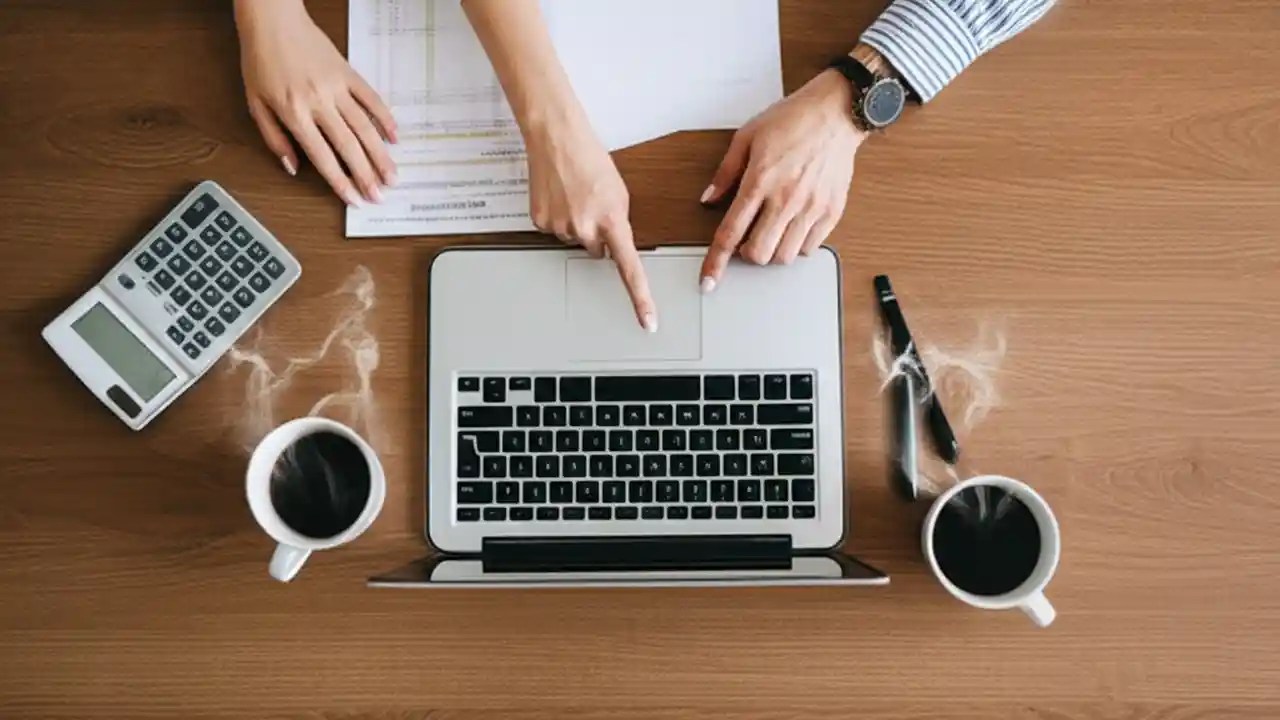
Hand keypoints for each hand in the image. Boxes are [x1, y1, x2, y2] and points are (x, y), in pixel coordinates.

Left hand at [234, 0, 396, 205]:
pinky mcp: (348, 73)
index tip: (354, 199)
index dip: (340, 181)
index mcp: (294, 112)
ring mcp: (337, 87)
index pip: (322, 156)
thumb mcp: (255, 103)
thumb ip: (274, 138)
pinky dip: (385, 118)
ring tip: (392, 176)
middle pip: (348, 146)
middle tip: (380, 196)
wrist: (272, 19)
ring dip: (380, 155)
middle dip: (366, 176)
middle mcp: (318, 102)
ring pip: (364, 127)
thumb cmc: (260, 59)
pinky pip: (371, 99)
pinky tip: (394, 137)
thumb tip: (293, 167)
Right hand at [526, 116, 656, 331]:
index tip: (647, 321)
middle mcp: (584, 228)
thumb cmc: (590, 158)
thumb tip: (613, 243)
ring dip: (577, 223)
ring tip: (575, 195)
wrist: (556, 137)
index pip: (630, 268)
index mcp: (611, 220)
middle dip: (597, 234)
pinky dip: (558, 217)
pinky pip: (555, 231)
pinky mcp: (540, 222)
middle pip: (597, 251)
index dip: (640, 298)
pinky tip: (559, 197)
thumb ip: (618, 222)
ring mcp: (559, 227)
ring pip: (574, 240)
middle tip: (592, 206)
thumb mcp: (618, 192)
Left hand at [699, 70, 865, 289]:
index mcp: (760, 181)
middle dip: (747, 255)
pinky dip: (797, 246)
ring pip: (785, 256)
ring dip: (772, 251)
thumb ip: (725, 172)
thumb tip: (708, 198)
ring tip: (772, 231)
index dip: (715, 262)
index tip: (708, 281)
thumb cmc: (794, 119)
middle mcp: (786, 198)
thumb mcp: (748, 136)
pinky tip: (793, 227)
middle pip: (759, 254)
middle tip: (747, 240)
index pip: (730, 233)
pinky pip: (810, 247)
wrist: (838, 111)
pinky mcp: (832, 211)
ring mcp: (811, 207)